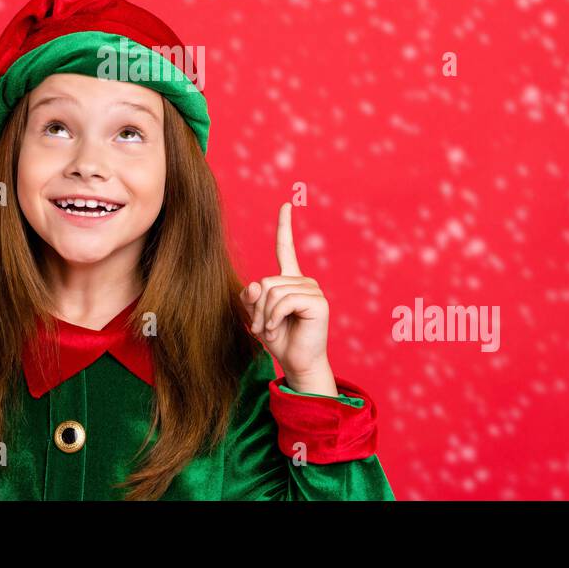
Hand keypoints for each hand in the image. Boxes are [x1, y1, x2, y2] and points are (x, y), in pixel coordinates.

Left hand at [239, 202, 334, 392]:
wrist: (297, 364)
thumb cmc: (279, 340)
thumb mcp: (257, 316)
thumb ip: (251, 298)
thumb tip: (255, 285)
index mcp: (290, 280)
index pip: (285, 248)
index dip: (285, 226)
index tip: (286, 204)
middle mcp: (304, 281)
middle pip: (265, 281)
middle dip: (257, 308)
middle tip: (261, 328)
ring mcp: (313, 290)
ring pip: (272, 291)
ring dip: (265, 316)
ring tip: (270, 331)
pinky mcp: (317, 302)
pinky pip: (283, 301)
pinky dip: (274, 318)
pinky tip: (279, 329)